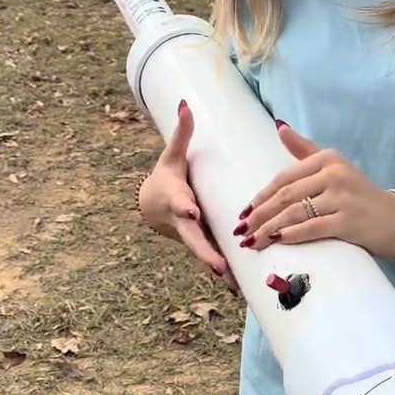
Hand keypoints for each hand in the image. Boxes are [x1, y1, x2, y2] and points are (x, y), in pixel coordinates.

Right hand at [138, 101, 239, 292]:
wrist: (151, 205)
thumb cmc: (167, 177)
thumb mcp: (172, 156)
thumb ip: (182, 132)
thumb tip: (185, 104)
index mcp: (176, 198)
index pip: (179, 202)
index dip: (184, 206)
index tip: (192, 211)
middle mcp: (183, 223)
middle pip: (193, 239)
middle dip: (206, 252)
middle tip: (219, 266)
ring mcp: (191, 238)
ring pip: (205, 256)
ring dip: (219, 270)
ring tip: (237, 286)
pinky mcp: (201, 246)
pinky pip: (213, 260)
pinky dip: (226, 275)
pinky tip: (242, 290)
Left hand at [234, 122, 394, 258]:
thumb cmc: (360, 195)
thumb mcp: (335, 167)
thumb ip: (305, 150)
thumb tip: (279, 127)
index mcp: (327, 158)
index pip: (284, 178)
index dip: (261, 196)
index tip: (244, 212)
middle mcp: (334, 174)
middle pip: (286, 195)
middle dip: (260, 215)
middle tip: (242, 231)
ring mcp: (342, 197)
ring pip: (295, 213)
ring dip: (269, 228)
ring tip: (254, 241)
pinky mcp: (348, 221)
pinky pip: (312, 228)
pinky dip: (292, 235)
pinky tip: (278, 241)